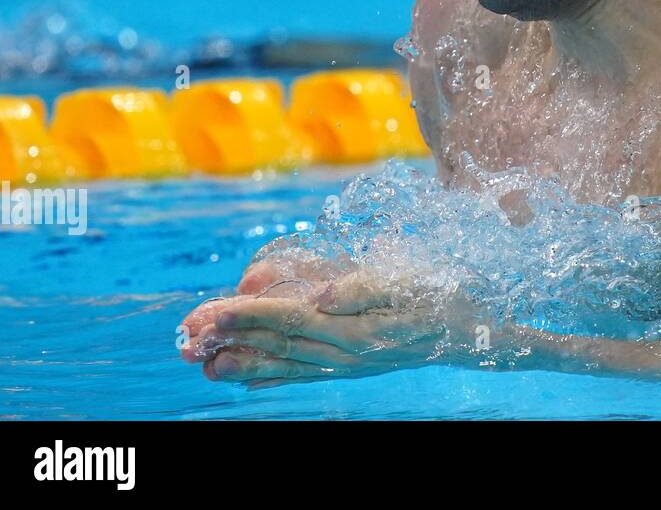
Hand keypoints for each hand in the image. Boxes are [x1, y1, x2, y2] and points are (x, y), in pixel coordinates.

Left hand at [179, 270, 479, 387]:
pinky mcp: (352, 364)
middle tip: (185, 336)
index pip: (288, 318)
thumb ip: (363, 288)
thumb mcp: (410, 283)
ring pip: (284, 362)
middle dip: (229, 337)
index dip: (246, 314)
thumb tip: (319, 294)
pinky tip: (248, 377)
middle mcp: (345, 352)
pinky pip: (304, 372)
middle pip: (277, 343)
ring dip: (240, 360)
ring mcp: (347, 362)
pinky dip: (272, 374)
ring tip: (201, 363)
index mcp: (354, 329)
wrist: (475, 334)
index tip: (208, 311)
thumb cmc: (444, 298)